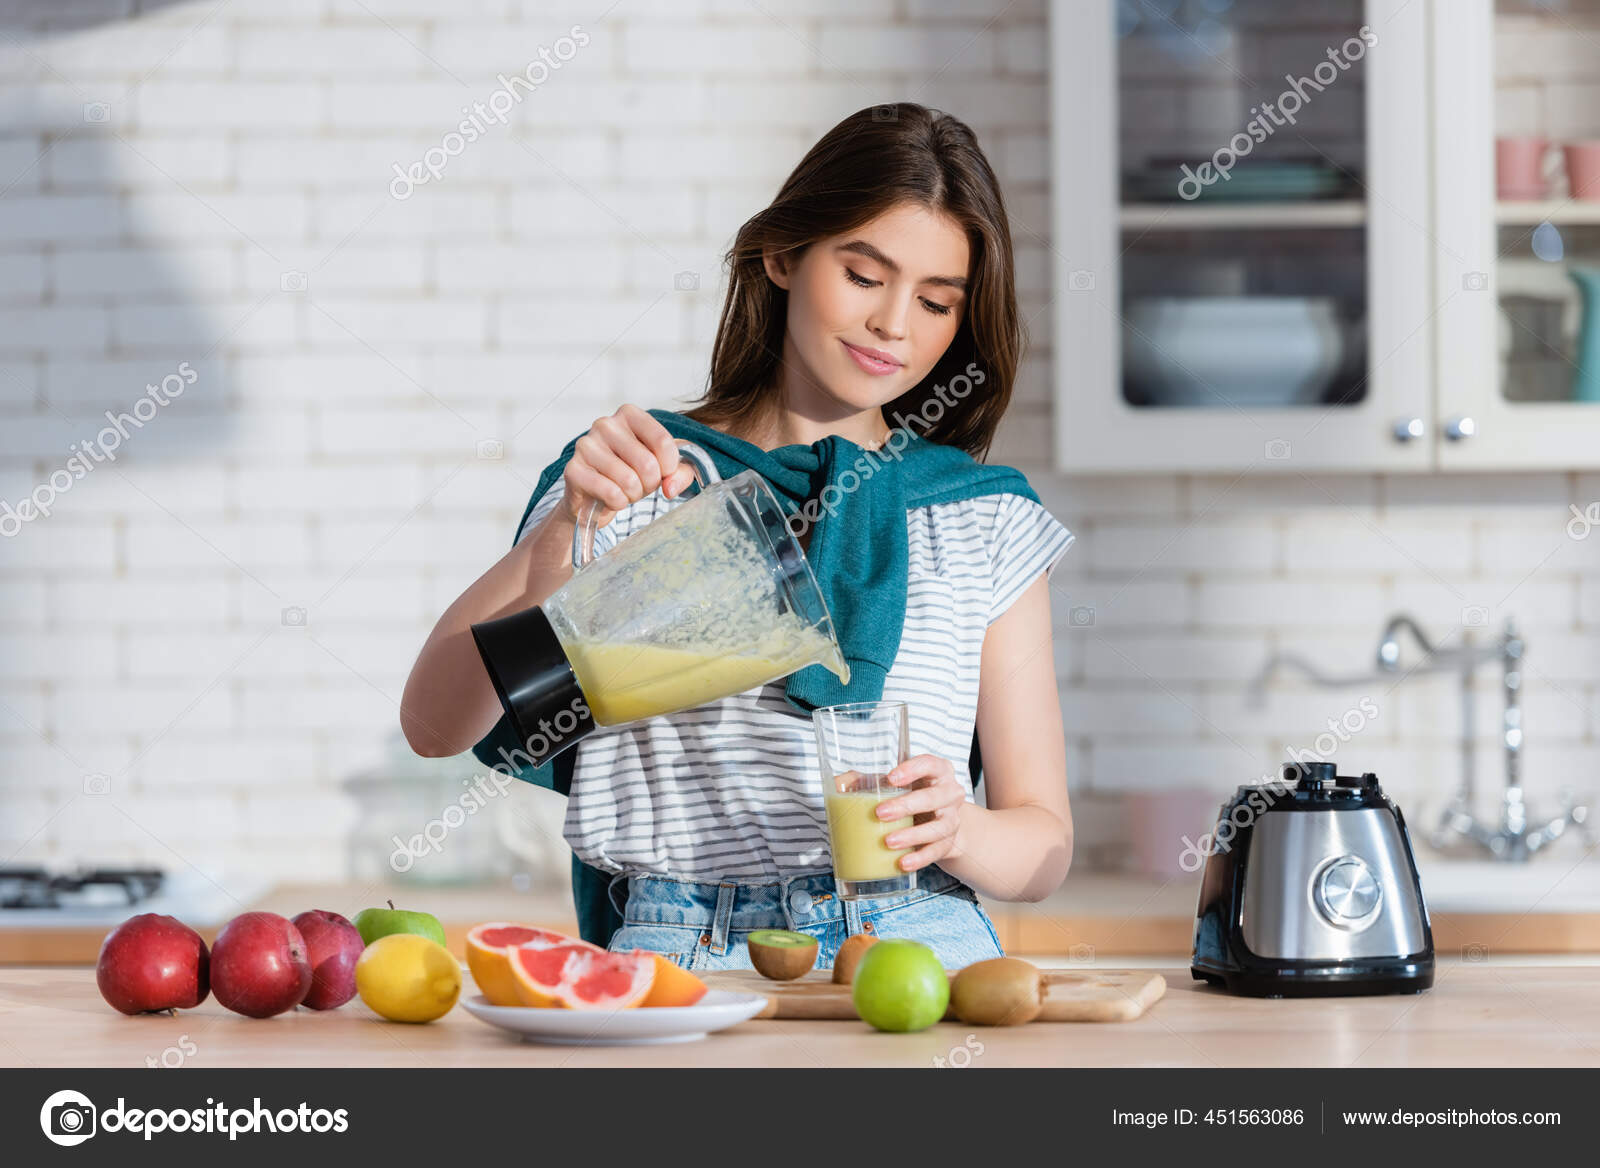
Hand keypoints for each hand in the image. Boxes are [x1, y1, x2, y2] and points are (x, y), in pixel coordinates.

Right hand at [562, 403, 697, 527]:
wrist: (596, 495)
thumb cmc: (632, 473)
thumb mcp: (665, 469)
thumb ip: (680, 473)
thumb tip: (670, 487)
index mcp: (628, 415)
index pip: (663, 442)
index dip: (670, 468)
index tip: (663, 473)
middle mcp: (605, 424)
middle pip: (647, 464)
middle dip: (650, 484)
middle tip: (640, 485)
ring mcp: (586, 445)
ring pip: (629, 480)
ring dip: (633, 495)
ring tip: (625, 490)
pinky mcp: (573, 469)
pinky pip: (610, 492)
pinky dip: (617, 503)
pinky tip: (611, 498)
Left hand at [874, 753, 967, 870]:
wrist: (938, 822)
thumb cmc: (911, 794)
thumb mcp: (893, 783)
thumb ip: (866, 780)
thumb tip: (839, 783)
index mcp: (938, 771)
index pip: (929, 764)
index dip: (912, 770)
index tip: (891, 778)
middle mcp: (950, 793)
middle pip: (934, 797)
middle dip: (906, 805)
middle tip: (880, 813)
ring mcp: (952, 819)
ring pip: (938, 827)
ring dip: (912, 835)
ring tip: (888, 841)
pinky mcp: (949, 843)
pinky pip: (936, 851)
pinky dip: (919, 858)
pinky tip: (902, 863)